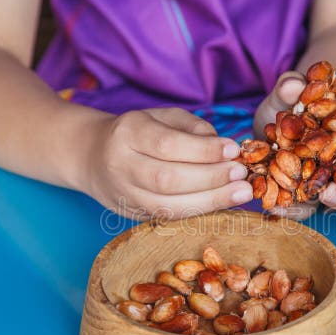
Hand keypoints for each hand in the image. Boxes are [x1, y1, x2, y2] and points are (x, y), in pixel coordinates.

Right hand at [83, 108, 252, 219]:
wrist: (93, 156)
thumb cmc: (139, 132)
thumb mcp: (164, 117)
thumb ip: (194, 129)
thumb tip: (226, 149)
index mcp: (128, 132)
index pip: (168, 144)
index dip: (203, 150)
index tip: (233, 150)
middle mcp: (121, 165)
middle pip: (168, 178)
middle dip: (211, 179)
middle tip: (242, 175)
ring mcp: (125, 194)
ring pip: (168, 205)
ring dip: (210, 201)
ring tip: (241, 193)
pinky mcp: (133, 215)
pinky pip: (169, 217)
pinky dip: (199, 212)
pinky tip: (223, 204)